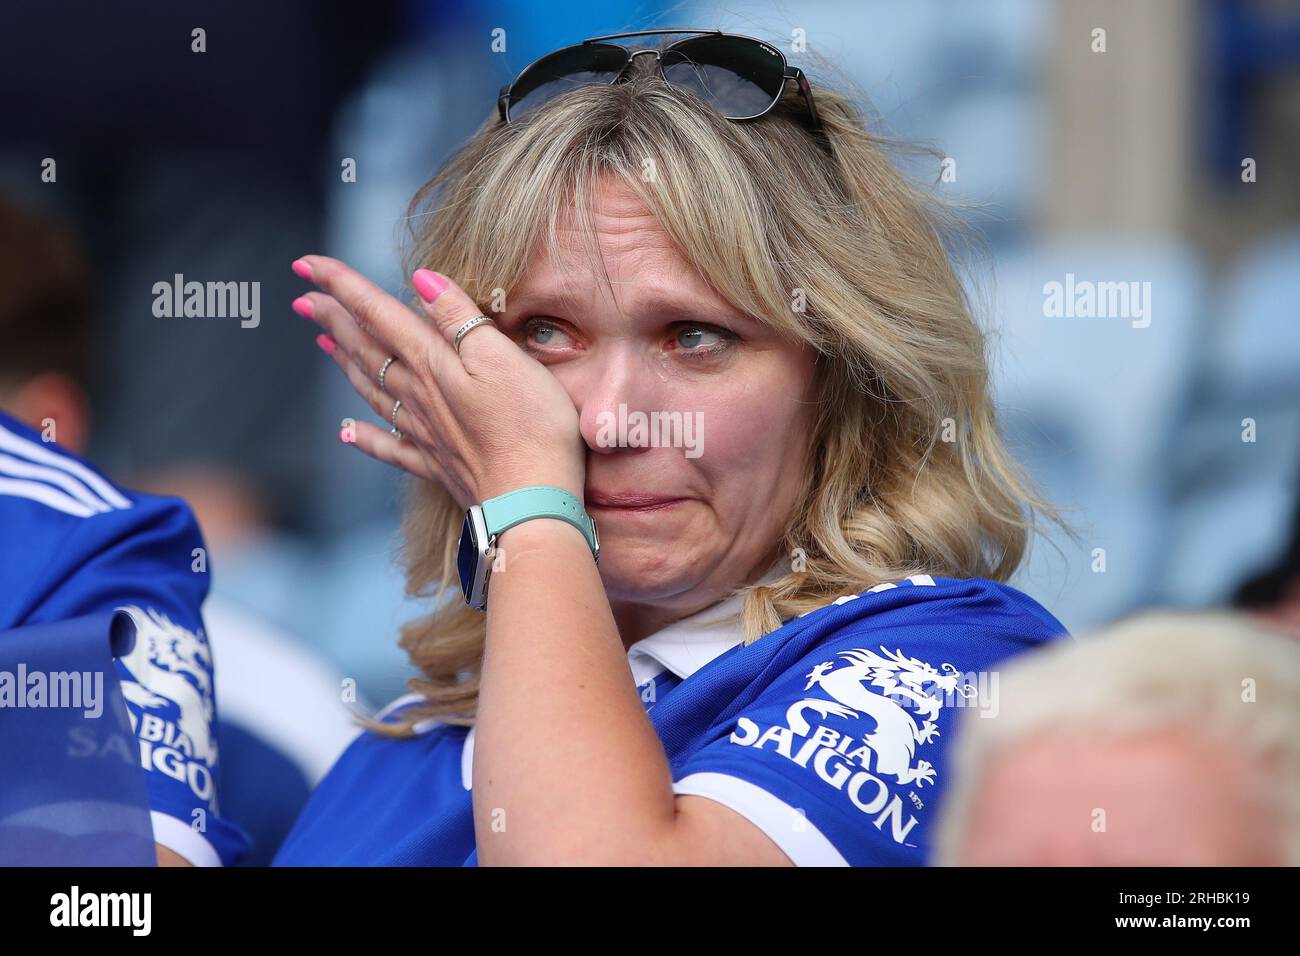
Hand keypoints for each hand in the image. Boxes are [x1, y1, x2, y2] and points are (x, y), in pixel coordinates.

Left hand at [291, 256, 584, 507]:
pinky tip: (346, 432)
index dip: (340, 285)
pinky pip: (388, 447)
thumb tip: (421, 279)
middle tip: (303, 298)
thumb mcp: (503, 358)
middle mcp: (418, 395)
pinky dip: (363, 437)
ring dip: (345, 363)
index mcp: (432, 363)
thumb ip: (460, 317)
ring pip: (372, 390)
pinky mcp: (437, 465)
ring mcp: (424, 433)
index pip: (377, 313)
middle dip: (333, 319)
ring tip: (323, 344)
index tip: (306, 264)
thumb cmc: (530, 428)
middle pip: (367, 349)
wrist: (531, 502)